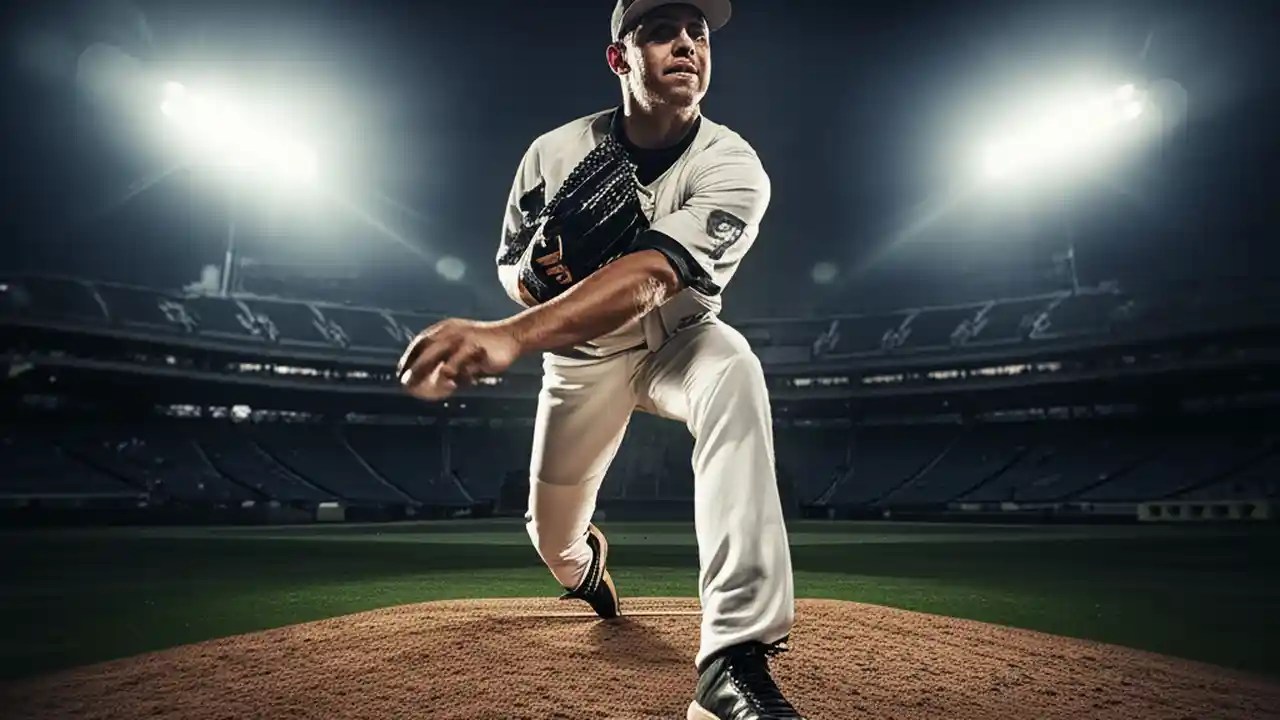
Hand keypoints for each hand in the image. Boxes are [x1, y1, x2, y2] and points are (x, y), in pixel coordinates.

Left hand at [396, 319, 522, 400]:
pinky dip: (453, 376)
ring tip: (422, 390)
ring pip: (442, 359)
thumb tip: (426, 374)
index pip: (420, 342)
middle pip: (427, 351)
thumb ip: (445, 355)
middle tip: (406, 384)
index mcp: (445, 328)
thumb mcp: (461, 343)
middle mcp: (452, 331)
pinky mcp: (477, 349)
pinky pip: (461, 365)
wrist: (512, 336)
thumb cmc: (484, 344)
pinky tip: (451, 385)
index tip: (401, 373)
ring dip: (430, 375)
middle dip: (415, 369)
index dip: (408, 358)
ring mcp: (464, 339)